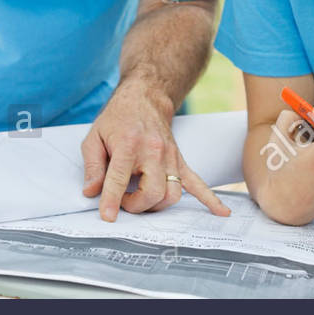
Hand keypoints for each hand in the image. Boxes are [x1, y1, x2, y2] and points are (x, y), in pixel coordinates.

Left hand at [80, 82, 229, 221]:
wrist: (145, 98)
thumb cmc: (118, 118)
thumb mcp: (94, 137)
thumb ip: (92, 166)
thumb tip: (91, 191)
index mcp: (129, 145)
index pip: (119, 179)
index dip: (111, 200)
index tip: (108, 216)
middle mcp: (153, 152)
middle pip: (152, 192)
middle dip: (136, 205)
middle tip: (123, 201)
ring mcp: (170, 157)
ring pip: (172, 194)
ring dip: (156, 205)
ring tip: (141, 200)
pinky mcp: (180, 161)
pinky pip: (197, 183)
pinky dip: (210, 200)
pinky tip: (221, 213)